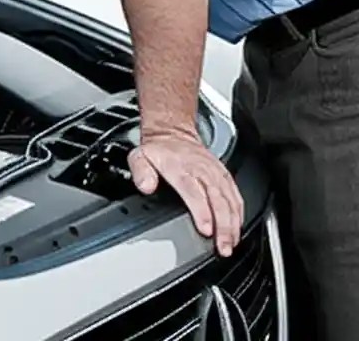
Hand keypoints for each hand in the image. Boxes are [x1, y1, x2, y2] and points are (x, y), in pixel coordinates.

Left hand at [128, 129, 243, 255]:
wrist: (173, 133)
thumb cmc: (159, 150)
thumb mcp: (140, 156)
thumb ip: (141, 172)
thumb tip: (146, 186)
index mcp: (181, 168)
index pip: (194, 192)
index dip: (202, 212)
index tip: (206, 229)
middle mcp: (202, 171)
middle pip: (218, 200)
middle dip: (223, 226)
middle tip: (224, 246)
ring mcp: (216, 174)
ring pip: (230, 200)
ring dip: (234, 224)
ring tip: (232, 243)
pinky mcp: (224, 176)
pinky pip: (236, 196)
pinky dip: (240, 214)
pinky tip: (238, 228)